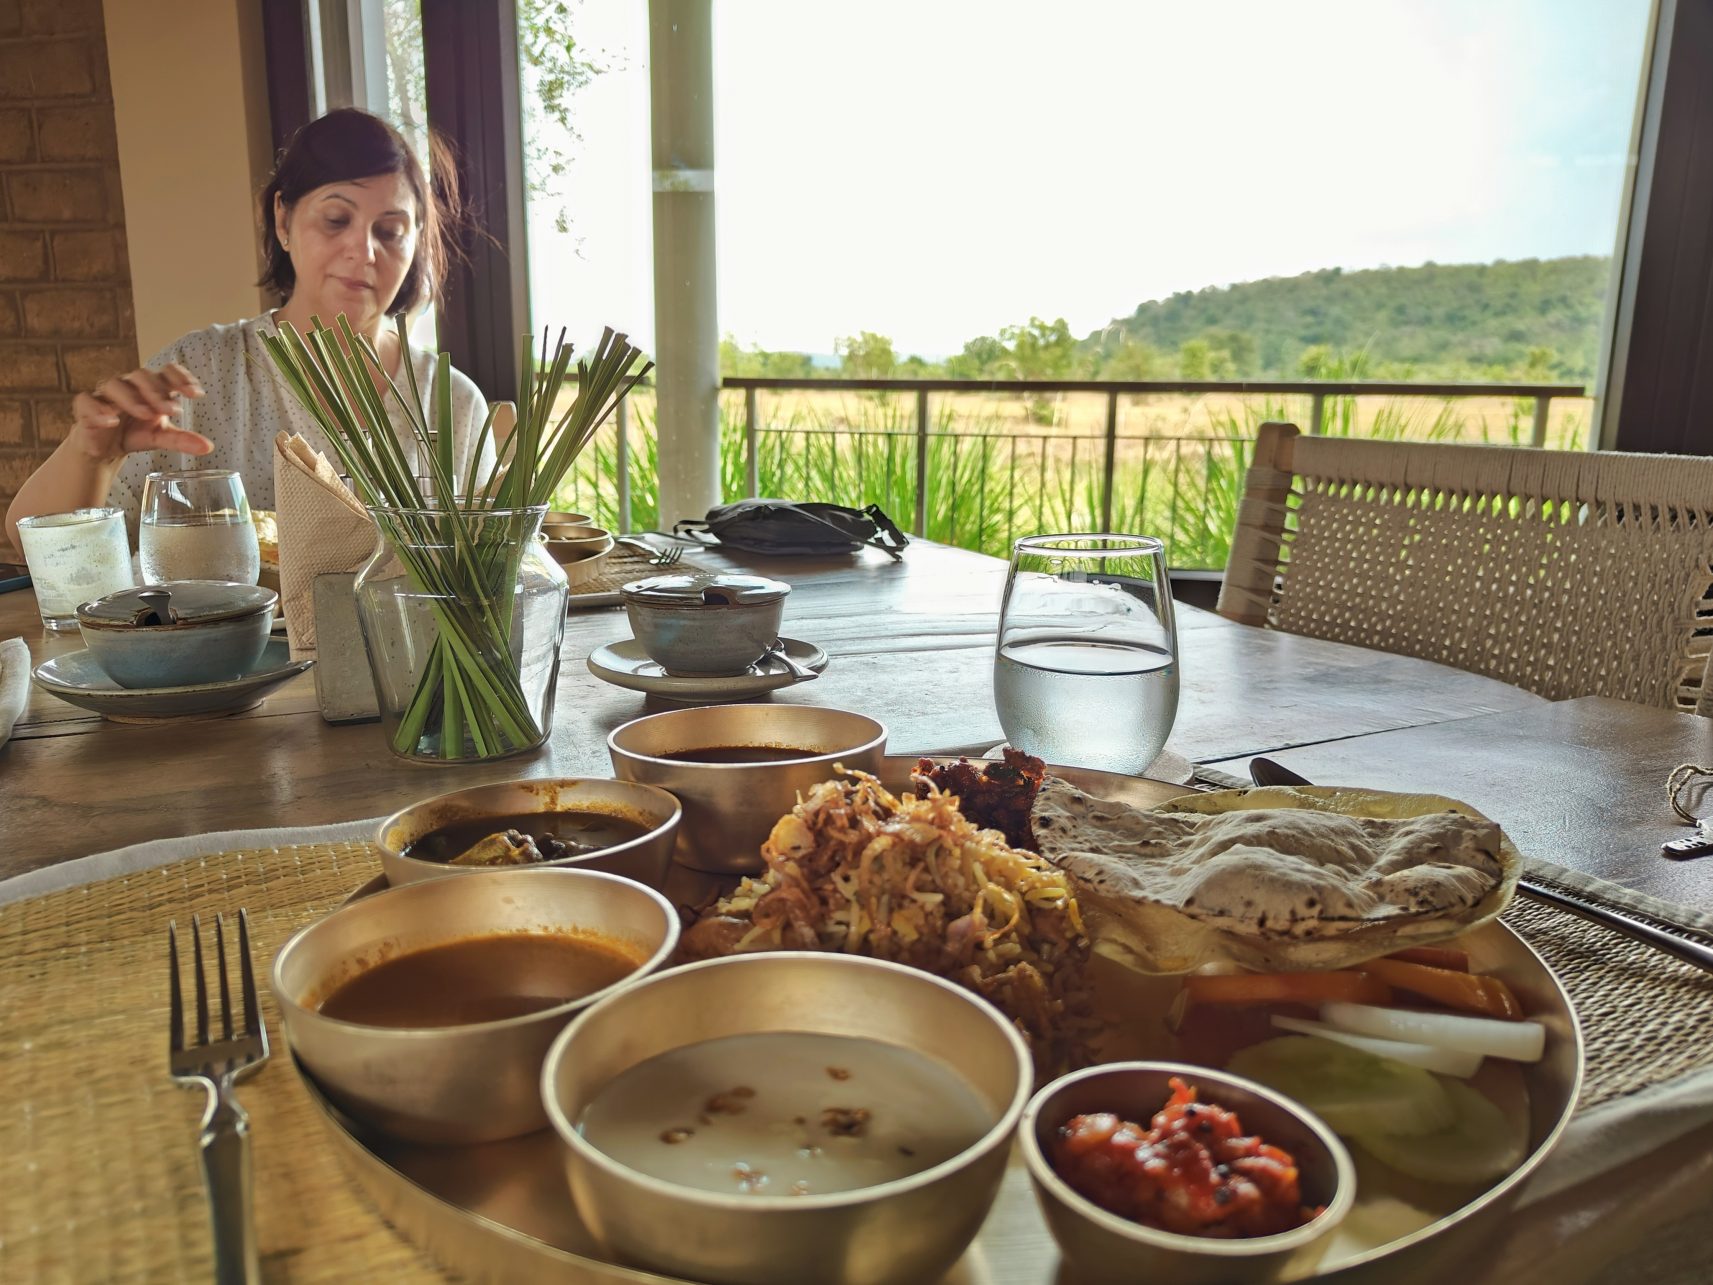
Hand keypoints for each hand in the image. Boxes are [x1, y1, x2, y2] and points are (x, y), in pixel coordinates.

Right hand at [71, 363, 212, 463]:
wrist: (104, 448)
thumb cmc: (135, 433)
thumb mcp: (161, 437)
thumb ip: (182, 440)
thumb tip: (208, 447)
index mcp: (151, 388)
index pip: (166, 372)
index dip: (181, 378)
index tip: (196, 394)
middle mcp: (129, 385)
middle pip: (142, 375)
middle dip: (158, 392)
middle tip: (172, 410)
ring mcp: (105, 394)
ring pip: (115, 384)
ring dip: (133, 399)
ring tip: (147, 414)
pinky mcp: (85, 407)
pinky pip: (86, 401)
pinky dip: (99, 410)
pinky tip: (112, 421)